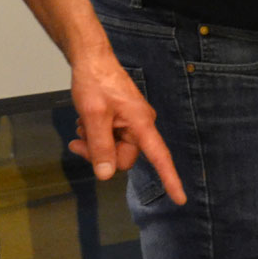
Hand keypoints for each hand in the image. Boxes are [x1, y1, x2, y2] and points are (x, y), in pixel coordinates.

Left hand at [67, 53, 187, 204]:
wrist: (91, 59)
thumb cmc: (95, 82)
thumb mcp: (93, 116)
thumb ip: (100, 146)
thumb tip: (107, 175)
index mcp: (141, 124)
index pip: (160, 157)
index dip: (170, 179)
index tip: (180, 199)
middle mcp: (141, 125)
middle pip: (124, 157)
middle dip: (100, 154)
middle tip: (77, 141)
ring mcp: (131, 122)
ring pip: (113, 149)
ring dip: (94, 143)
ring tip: (81, 126)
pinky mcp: (122, 119)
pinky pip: (110, 139)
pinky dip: (95, 135)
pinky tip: (85, 122)